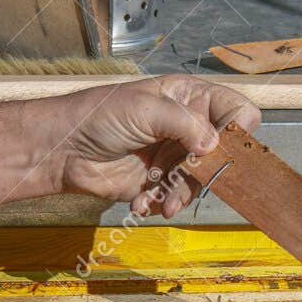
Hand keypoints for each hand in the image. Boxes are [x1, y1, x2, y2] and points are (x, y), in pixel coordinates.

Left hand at [49, 73, 259, 218]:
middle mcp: (188, 126)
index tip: (220, 146)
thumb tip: (214, 145)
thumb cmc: (99, 117)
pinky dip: (161, 203)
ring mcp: (175, 155)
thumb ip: (183, 123)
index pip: (235, 110)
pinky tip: (141, 201)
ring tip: (160, 200)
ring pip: (201, 181)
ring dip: (181, 193)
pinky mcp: (160, 182)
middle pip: (223, 152)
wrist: (64, 151)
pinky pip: (177, 197)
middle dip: (208, 170)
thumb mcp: (143, 109)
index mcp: (190, 98)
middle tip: (189, 175)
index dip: (236, 129)